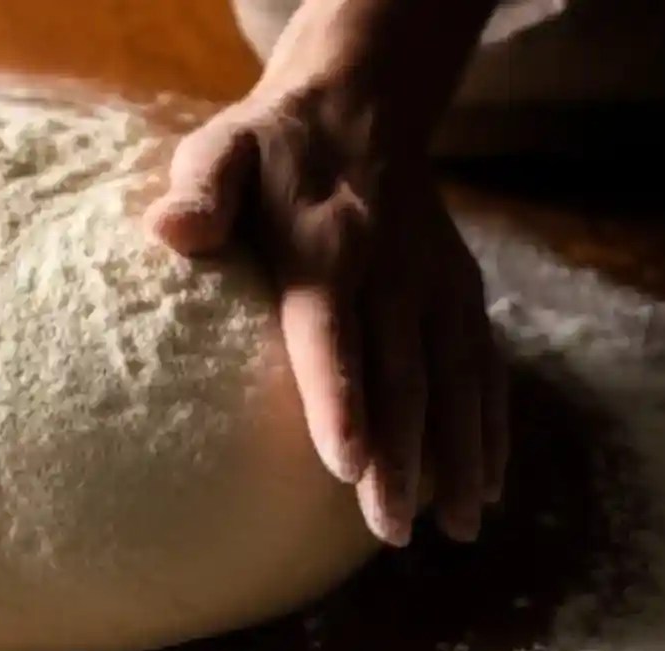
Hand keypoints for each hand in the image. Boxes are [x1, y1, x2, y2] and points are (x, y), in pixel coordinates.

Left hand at [145, 85, 506, 545]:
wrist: (362, 106)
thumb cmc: (270, 146)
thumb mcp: (222, 149)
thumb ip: (202, 189)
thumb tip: (172, 230)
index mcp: (326, 243)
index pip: (332, 331)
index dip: (340, 397)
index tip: (346, 466)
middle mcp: (392, 267)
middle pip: (402, 373)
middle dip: (403, 456)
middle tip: (393, 530)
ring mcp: (435, 280)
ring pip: (455, 378)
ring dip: (460, 454)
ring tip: (458, 528)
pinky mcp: (460, 289)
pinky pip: (485, 363)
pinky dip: (492, 422)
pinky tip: (491, 479)